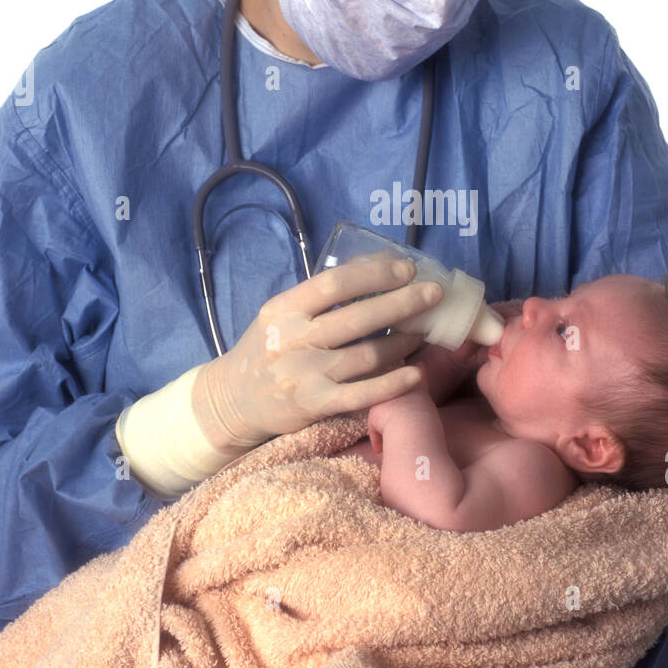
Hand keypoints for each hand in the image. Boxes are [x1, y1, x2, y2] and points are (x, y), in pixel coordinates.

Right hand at [192, 259, 444, 449]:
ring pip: (366, 356)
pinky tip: (415, 374)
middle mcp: (292, 340)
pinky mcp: (314, 405)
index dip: (375, 274)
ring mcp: (304, 375)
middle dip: (402, 303)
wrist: (233, 400)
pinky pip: (361, 394)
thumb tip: (382, 262)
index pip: (334, 284)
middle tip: (434, 294)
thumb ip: (325, 294)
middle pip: (357, 318)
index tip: (407, 270)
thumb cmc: (269, 347)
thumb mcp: (285, 313)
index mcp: (284, 309)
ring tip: (424, 331)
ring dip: (403, 342)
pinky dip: (392, 384)